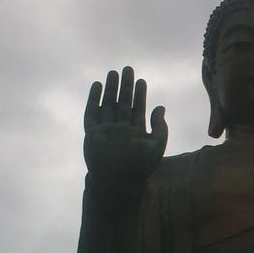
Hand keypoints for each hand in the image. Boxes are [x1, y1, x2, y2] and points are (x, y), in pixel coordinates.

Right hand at [84, 66, 167, 185]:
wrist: (118, 183)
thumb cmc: (139, 168)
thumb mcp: (156, 147)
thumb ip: (160, 128)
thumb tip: (161, 107)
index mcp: (136, 132)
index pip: (138, 109)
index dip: (140, 95)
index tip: (142, 81)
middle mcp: (120, 129)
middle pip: (123, 103)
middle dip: (126, 87)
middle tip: (128, 69)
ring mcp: (106, 130)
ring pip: (108, 105)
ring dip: (110, 89)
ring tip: (113, 73)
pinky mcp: (92, 133)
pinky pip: (92, 113)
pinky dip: (93, 99)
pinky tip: (97, 86)